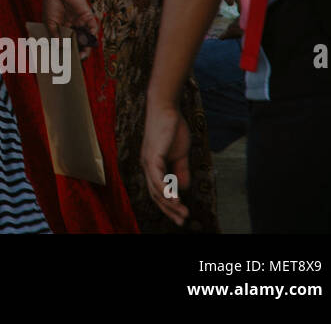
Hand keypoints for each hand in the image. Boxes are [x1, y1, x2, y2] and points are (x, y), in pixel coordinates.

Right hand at [42, 0, 99, 60]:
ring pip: (87, 38)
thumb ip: (55, 34)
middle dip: (79, 52)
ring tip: (83, 54)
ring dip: (86, 47)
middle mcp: (74, 28)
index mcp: (64, 30)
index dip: (68, 52)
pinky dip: (92, 35)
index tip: (66, 60)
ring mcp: (81, 23)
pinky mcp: (88, 16)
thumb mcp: (50, 22)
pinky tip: (89, 42)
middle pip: (79, 43)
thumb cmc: (51, 3)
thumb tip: (60, 47)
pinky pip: (92, 28)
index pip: (68, 44)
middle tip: (77, 60)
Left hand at [141, 101, 191, 225]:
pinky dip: (164, 189)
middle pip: (155, 195)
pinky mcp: (152, 155)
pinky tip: (174, 199)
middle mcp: (147, 166)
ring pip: (155, 189)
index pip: (158, 192)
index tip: (182, 217)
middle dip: (169, 210)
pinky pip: (156, 177)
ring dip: (169, 203)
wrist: (167, 109)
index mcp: (152, 166)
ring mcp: (147, 161)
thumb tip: (183, 188)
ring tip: (183, 213)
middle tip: (183, 221)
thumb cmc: (172, 129)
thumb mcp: (180, 155)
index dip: (169, 207)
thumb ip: (181, 171)